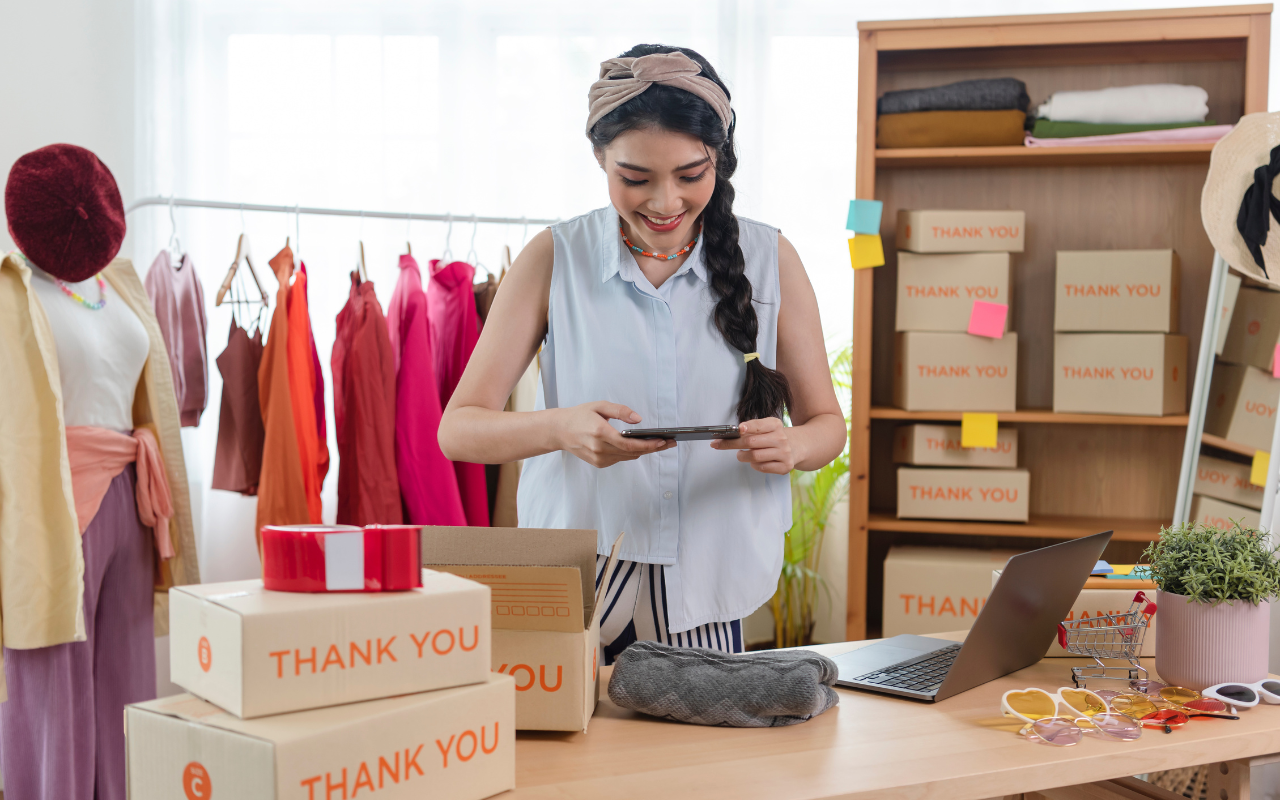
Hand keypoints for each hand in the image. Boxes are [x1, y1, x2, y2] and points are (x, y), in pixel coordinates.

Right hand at [553, 402, 672, 468]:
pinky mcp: (599, 463)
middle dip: (653, 448)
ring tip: (660, 444)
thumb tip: (638, 419)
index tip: (663, 441)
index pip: (630, 444)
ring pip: (628, 457)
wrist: (560, 431)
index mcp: (600, 433)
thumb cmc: (579, 416)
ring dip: (644, 451)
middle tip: (670, 443)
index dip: (649, 445)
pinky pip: (620, 459)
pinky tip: (640, 447)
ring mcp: (599, 458)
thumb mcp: (599, 406)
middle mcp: (599, 449)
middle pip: (632, 453)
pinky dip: (631, 453)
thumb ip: (620, 411)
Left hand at [710, 417, 795, 473]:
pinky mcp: (784, 467)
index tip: (738, 429)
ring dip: (742, 456)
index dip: (749, 427)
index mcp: (775, 425)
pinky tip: (754, 461)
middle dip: (732, 444)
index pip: (759, 425)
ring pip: (755, 456)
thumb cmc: (773, 437)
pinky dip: (753, 465)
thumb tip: (730, 435)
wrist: (796, 447)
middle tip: (719, 444)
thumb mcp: (766, 428)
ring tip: (740, 454)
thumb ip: (751, 430)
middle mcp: (781, 438)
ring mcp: (784, 453)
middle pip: (751, 442)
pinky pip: (761, 467)